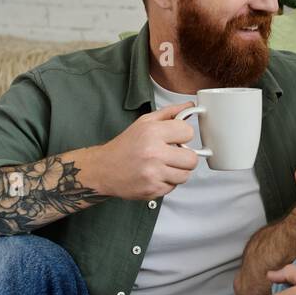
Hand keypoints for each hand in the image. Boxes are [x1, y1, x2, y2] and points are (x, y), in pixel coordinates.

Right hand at [84, 103, 199, 199]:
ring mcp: (153, 173)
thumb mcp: (144, 122)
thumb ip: (169, 113)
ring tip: (163, 166)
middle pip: (192, 158)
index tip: (176, 138)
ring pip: (185, 175)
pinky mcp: (152, 189)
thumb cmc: (125, 146)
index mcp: (152, 132)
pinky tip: (155, 175)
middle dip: (185, 157)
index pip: (188, 132)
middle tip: (173, 155)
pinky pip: (174, 187)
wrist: (103, 169)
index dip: (183, 135)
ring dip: (177, 171)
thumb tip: (190, 105)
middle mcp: (153, 153)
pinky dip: (167, 182)